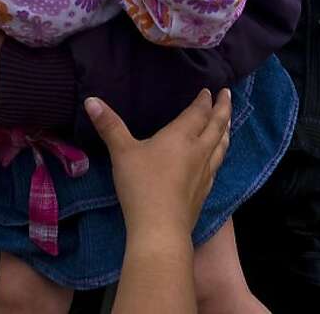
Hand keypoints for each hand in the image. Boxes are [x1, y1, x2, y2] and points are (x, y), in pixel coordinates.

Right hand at [85, 88, 230, 235]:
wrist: (161, 228)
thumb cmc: (142, 185)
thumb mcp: (122, 152)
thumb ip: (109, 126)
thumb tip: (90, 100)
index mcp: (182, 137)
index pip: (198, 113)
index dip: (204, 100)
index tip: (209, 90)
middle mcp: (199, 151)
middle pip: (217, 126)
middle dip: (223, 109)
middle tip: (228, 95)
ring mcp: (205, 173)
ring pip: (222, 146)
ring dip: (226, 130)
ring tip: (229, 122)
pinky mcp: (204, 191)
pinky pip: (218, 165)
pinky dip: (220, 153)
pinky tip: (216, 159)